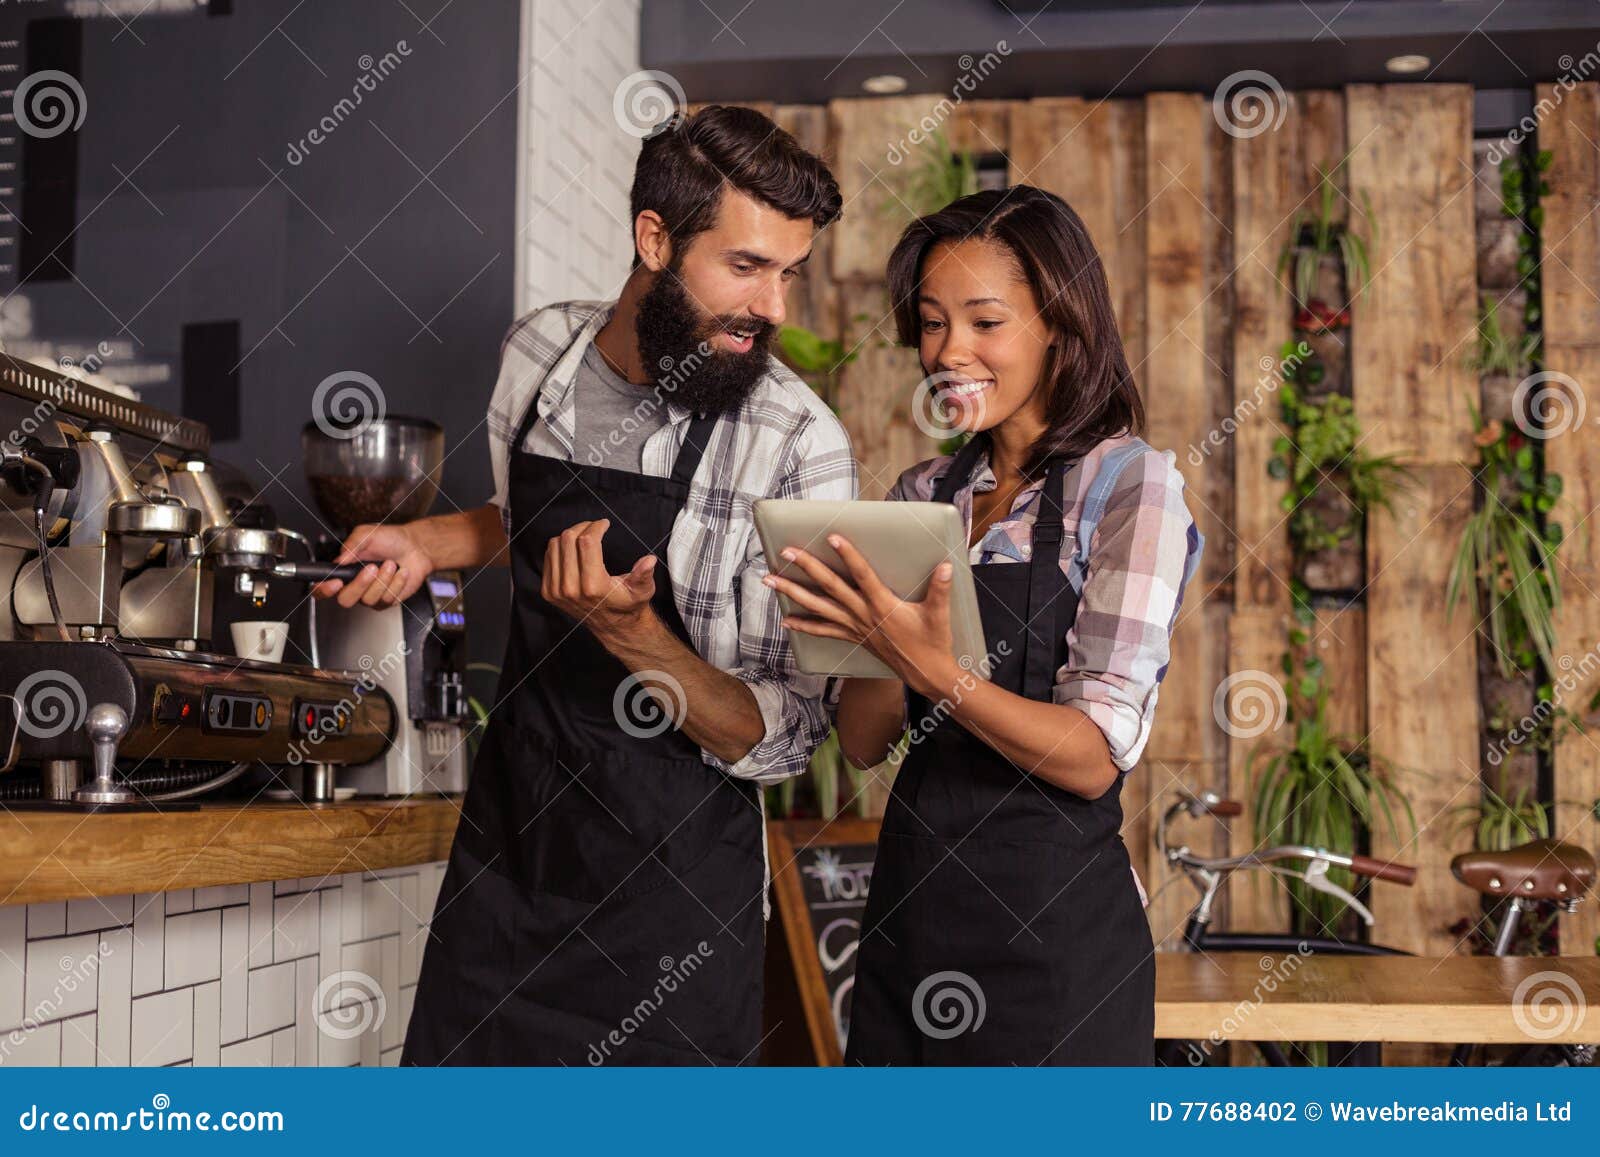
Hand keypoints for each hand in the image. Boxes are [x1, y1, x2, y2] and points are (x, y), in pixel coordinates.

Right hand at [311, 522, 433, 608]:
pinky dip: (396, 583)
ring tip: (390, 563)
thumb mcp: (367, 534)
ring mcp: (370, 595)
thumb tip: (339, 560)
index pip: (322, 587)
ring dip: (383, 579)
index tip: (335, 582)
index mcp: (343, 570)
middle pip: (345, 599)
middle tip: (372, 568)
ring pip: (368, 599)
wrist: (415, 546)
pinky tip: (400, 572)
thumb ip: (351, 545)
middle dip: (360, 584)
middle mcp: (354, 585)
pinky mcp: (387, 600)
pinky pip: (387, 599)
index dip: (323, 589)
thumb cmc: (391, 539)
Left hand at [542, 519, 655, 640]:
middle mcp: (571, 589)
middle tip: (595, 527)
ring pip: (555, 545)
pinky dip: (560, 548)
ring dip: (570, 536)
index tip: (604, 524)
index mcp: (593, 586)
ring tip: (585, 538)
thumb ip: (643, 575)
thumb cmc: (628, 604)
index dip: (596, 526)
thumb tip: (649, 561)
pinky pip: (548, 557)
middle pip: (568, 539)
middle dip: (583, 527)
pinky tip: (574, 550)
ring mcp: (557, 591)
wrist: (613, 626)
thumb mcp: (642, 590)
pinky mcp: (548, 591)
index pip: (586, 542)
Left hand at [762, 534, 959, 697]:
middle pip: (829, 587)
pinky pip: (823, 631)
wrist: (926, 673)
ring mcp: (855, 627)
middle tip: (786, 552)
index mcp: (882, 605)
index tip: (832, 538)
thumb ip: (941, 589)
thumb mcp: (939, 614)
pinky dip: (804, 626)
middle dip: (806, 568)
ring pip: (818, 607)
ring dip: (792, 593)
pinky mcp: (854, 637)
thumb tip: (945, 566)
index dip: (848, 556)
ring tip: (770, 580)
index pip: (862, 575)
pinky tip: (786, 621)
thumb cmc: (933, 642)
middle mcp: (863, 615)